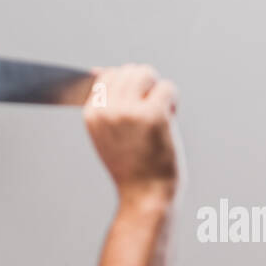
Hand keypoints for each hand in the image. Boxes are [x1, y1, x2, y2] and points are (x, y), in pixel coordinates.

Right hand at [83, 64, 179, 202]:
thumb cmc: (132, 166)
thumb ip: (104, 103)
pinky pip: (167, 87)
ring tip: (158, 114)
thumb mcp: (106, 133)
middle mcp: (107, 110)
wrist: (146, 195)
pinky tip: (169, 120)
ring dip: (158, 91)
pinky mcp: (153, 115)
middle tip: (150, 114)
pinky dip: (173, 101)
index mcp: (92, 113)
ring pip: (147, 73)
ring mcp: (129, 111)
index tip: (136, 111)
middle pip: (129, 70)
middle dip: (145, 87)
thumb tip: (99, 70)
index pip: (108, 75)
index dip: (129, 88)